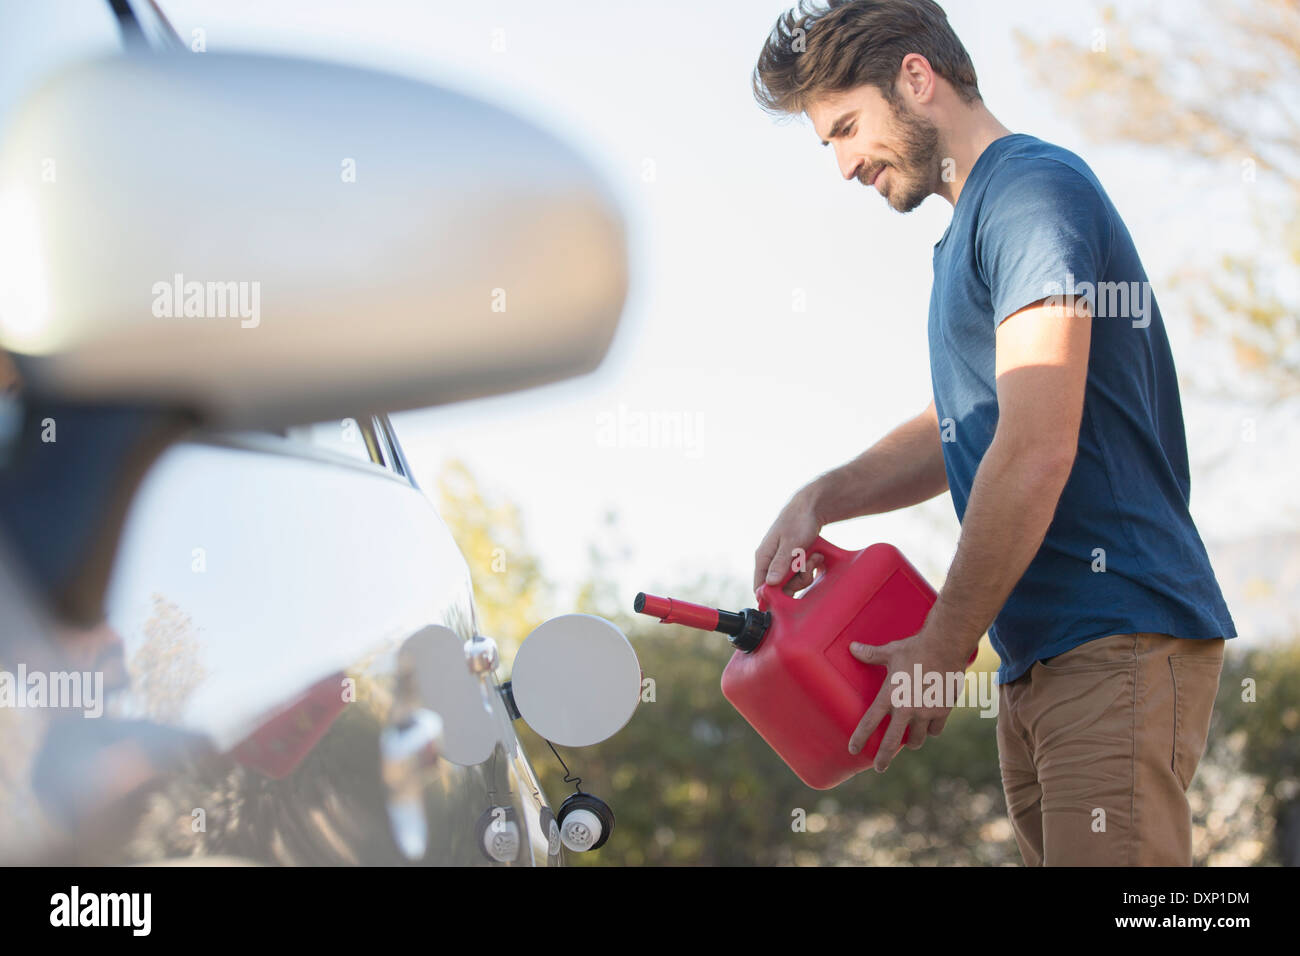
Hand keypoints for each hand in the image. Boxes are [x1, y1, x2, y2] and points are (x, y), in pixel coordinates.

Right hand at [752, 487, 824, 597]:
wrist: (811, 507)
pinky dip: (809, 568)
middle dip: (796, 582)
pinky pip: (799, 574)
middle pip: (779, 587)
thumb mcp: (791, 544)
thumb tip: (769, 584)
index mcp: (763, 557)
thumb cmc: (798, 522)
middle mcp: (770, 562)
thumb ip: (780, 564)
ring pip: (792, 581)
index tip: (787, 598)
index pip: (760, 586)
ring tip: (813, 558)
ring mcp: (781, 561)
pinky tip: (815, 557)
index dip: (771, 596)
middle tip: (807, 568)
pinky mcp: (792, 560)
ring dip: (805, 573)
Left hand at [846, 618, 974, 771]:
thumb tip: (852, 647)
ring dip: (911, 742)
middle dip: (884, 758)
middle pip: (892, 742)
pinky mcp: (943, 710)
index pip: (870, 722)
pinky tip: (928, 729)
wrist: (946, 646)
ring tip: (907, 742)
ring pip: (917, 739)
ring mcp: (926, 712)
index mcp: (890, 695)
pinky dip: (931, 731)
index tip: (853, 749)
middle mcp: (907, 708)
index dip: (860, 738)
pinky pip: (935, 730)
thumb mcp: (890, 652)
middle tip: (879, 768)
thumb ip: (871, 655)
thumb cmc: (915, 647)